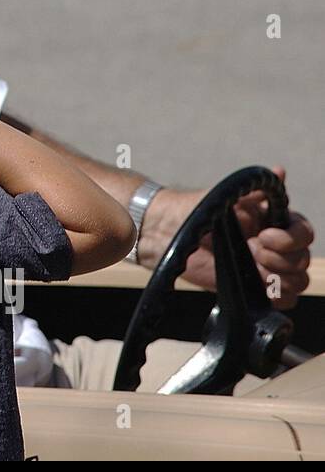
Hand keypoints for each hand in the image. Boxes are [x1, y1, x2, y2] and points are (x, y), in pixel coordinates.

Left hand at [140, 166, 313, 307]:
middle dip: (279, 258)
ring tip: (254, 268)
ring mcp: (265, 268)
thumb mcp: (226, 197)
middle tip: (252, 250)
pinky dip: (280, 297)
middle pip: (303, 260)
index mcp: (273, 222)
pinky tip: (261, 286)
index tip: (263, 235)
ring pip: (298, 281)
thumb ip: (255, 191)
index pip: (304, 233)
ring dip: (280, 278)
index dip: (290, 238)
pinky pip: (285, 300)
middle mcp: (275, 246)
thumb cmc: (196, 209)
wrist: (166, 232)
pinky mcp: (253, 288)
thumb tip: (280, 171)